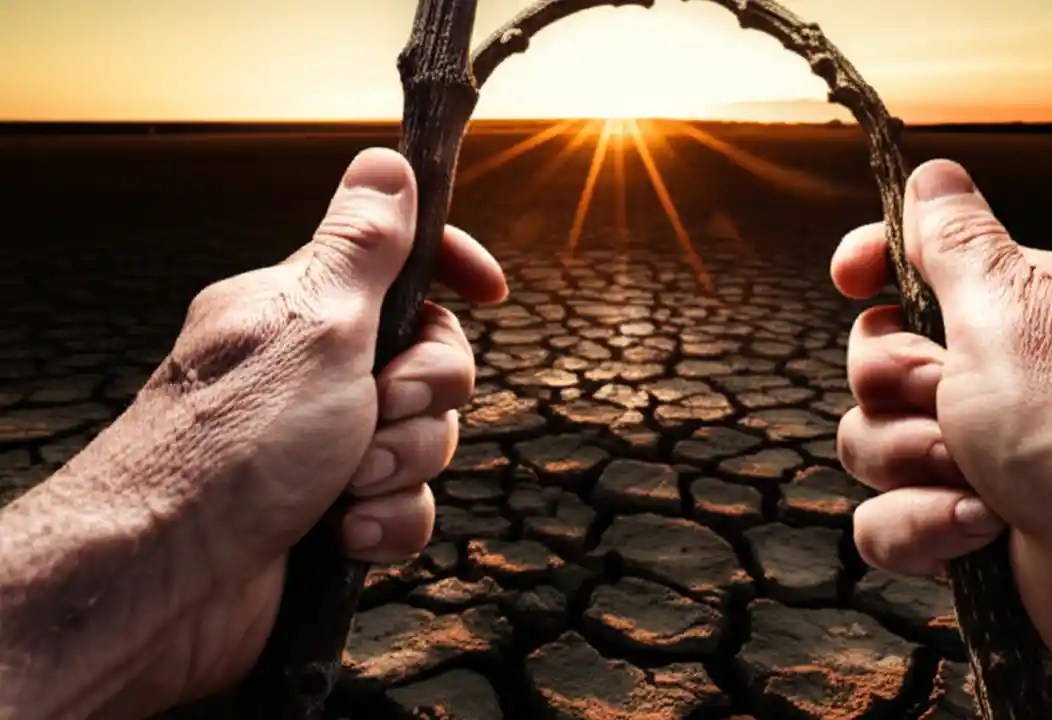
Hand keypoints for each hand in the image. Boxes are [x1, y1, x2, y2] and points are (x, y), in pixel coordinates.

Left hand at [0, 149, 505, 717]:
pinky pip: (406, 504)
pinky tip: (346, 535)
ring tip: (349, 484)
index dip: (452, 267)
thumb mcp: (315, 323)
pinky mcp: (334, 514)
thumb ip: (363, 245)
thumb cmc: (234, 442)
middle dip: (428, 391)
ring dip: (403, 463)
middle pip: (433, 358)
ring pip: (424, 437)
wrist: (170, 580)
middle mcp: (317, 372)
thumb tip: (385, 162)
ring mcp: (325, 445)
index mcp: (305, 310)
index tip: (491, 290)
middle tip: (381, 407)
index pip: (398, 263)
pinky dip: (388, 520)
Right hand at [831, 160, 1051, 714]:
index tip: (850, 281)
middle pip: (872, 364)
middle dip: (895, 387)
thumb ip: (958, 241)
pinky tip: (977, 528)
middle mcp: (990, 376)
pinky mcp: (960, 525)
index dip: (870, 269)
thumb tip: (933, 173)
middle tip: (948, 399)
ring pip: (868, 445)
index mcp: (1009, 309)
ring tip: (974, 477)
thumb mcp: (1011, 309)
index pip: (912, 268)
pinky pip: (885, 521)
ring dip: (908, 462)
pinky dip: (921, 526)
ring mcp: (974, 454)